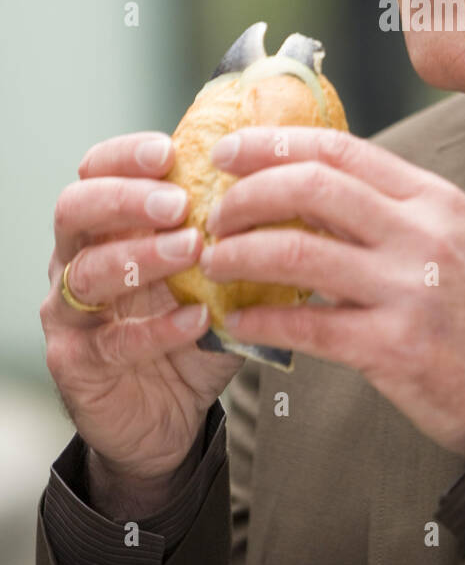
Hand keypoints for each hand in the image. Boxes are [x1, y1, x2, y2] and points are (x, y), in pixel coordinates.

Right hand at [42, 132, 243, 505]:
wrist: (169, 414)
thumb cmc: (192, 328)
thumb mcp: (216, 272)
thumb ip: (235, 233)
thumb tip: (293, 186)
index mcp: (106, 226)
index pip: (96, 171)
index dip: (125, 156)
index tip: (169, 150)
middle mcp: (76, 260)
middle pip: (75, 209)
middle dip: (125, 198)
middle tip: (177, 202)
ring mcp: (70, 314)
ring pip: (87, 271)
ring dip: (143, 255)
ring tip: (192, 249)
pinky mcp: (78, 364)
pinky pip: (112, 341)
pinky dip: (157, 328)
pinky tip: (196, 318)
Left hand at [200, 127, 464, 460]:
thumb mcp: (450, 241)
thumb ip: (387, 212)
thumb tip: (304, 190)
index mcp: (432, 199)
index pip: (341, 149)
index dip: (273, 144)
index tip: (228, 152)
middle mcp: (423, 233)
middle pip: (313, 186)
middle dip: (248, 194)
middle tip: (214, 213)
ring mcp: (410, 289)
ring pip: (298, 250)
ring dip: (241, 254)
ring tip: (215, 263)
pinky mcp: (395, 346)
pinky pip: (308, 324)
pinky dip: (262, 318)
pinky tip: (239, 320)